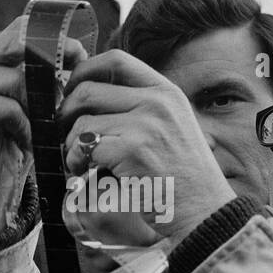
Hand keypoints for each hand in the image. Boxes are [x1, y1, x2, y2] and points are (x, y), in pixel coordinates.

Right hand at [0, 17, 87, 234]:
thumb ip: (51, 76)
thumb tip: (80, 55)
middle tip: (67, 99)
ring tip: (43, 130)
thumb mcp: (41, 100)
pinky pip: (7, 109)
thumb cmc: (23, 135)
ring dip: (40, 110)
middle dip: (50, 75)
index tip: (80, 58)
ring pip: (18, 82)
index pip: (21, 30)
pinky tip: (28, 141)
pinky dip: (26, 128)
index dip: (54, 41)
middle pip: (21, 52)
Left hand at [59, 50, 235, 238]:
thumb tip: (91, 95)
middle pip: (88, 90)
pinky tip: (85, 171)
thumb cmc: (185, 178)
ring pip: (82, 121)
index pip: (115, 60)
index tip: (73, 89)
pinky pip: (85, 146)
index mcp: (167, 93)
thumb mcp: (174, 128)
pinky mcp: (132, 151)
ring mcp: (146, 125)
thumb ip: (142, 107)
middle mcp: (157, 103)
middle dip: (66, 112)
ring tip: (81, 160)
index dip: (84, 70)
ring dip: (72, 143)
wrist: (205, 212)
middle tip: (68, 132)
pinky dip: (76, 161)